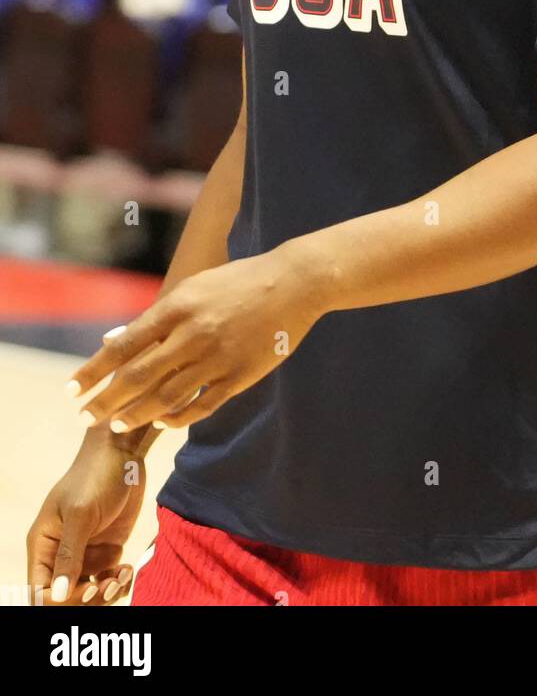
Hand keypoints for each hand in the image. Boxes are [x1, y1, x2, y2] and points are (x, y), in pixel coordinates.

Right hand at [27, 433, 146, 605]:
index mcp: (43, 545)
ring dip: (105, 594)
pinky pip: (106, 580)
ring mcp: (84, 552)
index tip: (90, 588)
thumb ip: (69, 555)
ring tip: (122, 577)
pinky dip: (117, 583)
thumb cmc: (96, 474)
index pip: (41, 591)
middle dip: (88, 599)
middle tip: (111, 586)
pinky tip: (128, 570)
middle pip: (64, 597)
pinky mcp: (106, 548)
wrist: (124, 451)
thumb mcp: (81, 513)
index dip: (64, 599)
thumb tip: (56, 596)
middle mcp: (60, 553)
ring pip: (87, 593)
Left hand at [68, 249, 325, 433]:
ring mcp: (217, 357)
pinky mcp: (240, 375)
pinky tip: (162, 422)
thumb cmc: (237, 282)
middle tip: (85, 416)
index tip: (72, 389)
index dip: (95, 370)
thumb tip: (114, 340)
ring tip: (117, 425)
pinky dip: (178, 417)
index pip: (124, 346)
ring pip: (166, 396)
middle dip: (106, 400)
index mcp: (178, 307)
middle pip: (138, 376)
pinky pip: (201, 404)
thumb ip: (156, 318)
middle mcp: (193, 333)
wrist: (292, 283)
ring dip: (136, 414)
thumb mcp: (193, 288)